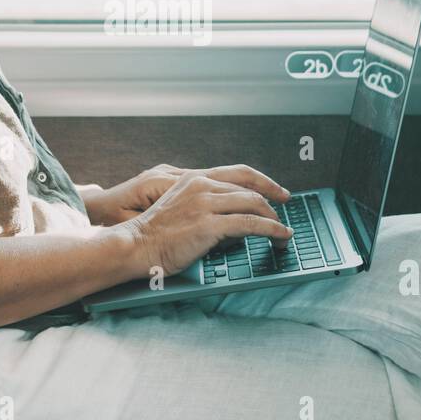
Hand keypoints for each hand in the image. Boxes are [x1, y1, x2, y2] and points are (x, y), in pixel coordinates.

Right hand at [116, 167, 293, 279]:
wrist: (136, 245)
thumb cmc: (154, 234)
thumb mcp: (179, 207)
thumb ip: (202, 204)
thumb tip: (230, 217)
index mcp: (194, 179)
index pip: (239, 174)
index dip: (263, 183)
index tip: (278, 192)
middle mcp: (202, 186)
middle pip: (250, 189)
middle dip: (273, 202)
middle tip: (285, 215)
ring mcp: (205, 204)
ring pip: (254, 204)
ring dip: (275, 220)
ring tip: (284, 234)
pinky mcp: (209, 225)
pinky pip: (250, 224)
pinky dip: (271, 230)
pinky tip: (280, 237)